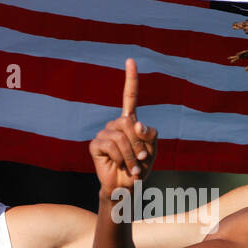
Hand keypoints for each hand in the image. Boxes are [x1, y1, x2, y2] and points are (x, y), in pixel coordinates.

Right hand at [90, 59, 157, 196]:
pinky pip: (111, 145)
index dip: (131, 79)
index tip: (130, 60)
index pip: (130, 97)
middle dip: (139, 144)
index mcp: (130, 122)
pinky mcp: (95, 145)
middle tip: (142, 160)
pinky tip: (120, 165)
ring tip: (133, 167)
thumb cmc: (140, 168)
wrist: (127, 187)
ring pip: (121, 137)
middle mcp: (115, 124)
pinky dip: (121, 158)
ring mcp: (103, 133)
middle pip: (129, 123)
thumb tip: (135, 123)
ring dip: (132, 156)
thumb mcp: (152, 150)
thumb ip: (150, 135)